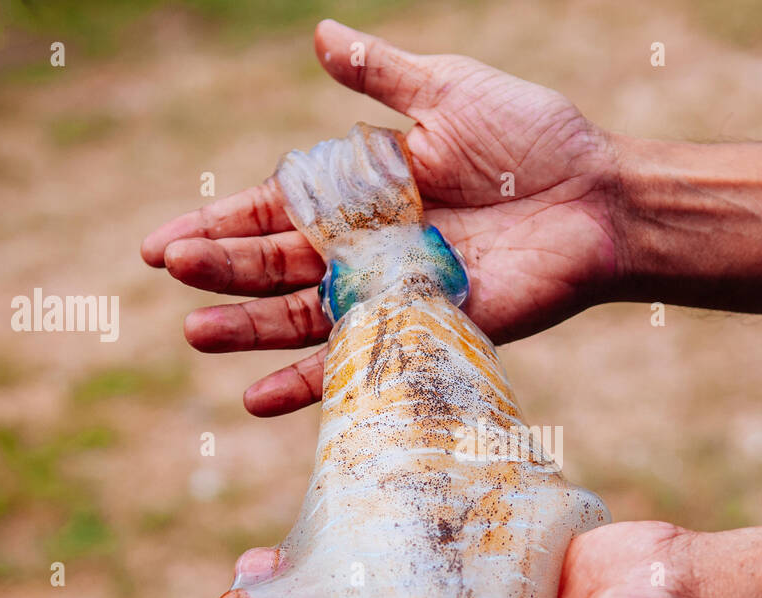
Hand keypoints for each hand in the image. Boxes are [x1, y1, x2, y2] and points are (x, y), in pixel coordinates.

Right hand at [140, 19, 622, 416]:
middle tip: (173, 275)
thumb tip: (319, 36)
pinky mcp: (428, 331)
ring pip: (306, 318)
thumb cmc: (534, 139)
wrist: (600, 199)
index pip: (275, 210)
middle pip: (279, 266)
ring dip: (250, 329)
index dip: (220, 225)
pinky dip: (313, 383)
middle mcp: (370, 246)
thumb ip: (385, 76)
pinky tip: (260, 398)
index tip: (161, 247)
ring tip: (196, 333)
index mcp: (366, 190)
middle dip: (224, 272)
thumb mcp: (452, 93)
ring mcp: (395, 293)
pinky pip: (362, 364)